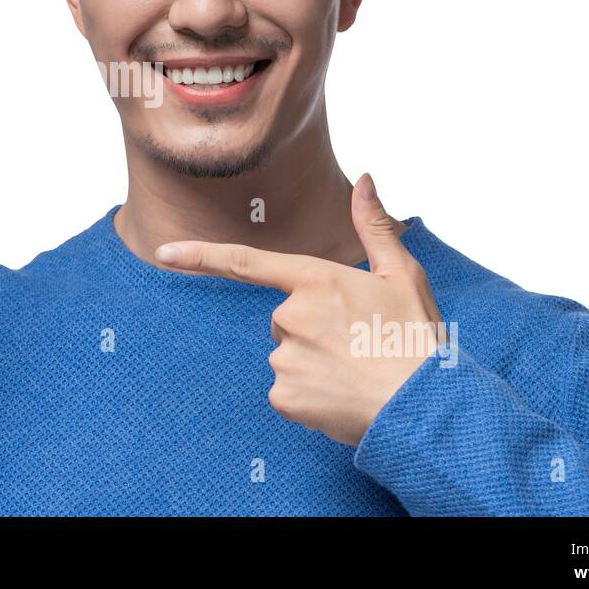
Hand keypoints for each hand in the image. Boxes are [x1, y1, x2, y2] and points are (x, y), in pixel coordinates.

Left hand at [154, 172, 444, 445]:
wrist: (426, 409)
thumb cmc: (417, 339)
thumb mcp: (402, 275)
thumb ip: (373, 225)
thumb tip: (365, 179)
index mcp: (317, 279)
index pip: (246, 263)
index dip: (200, 256)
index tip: (163, 253)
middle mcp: (293, 315)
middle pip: (283, 317)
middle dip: (310, 328)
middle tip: (355, 344)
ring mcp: (286, 357)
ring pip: (286, 354)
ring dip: (312, 363)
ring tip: (354, 372)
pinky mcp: (285, 397)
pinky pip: (287, 391)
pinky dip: (309, 395)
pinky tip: (341, 395)